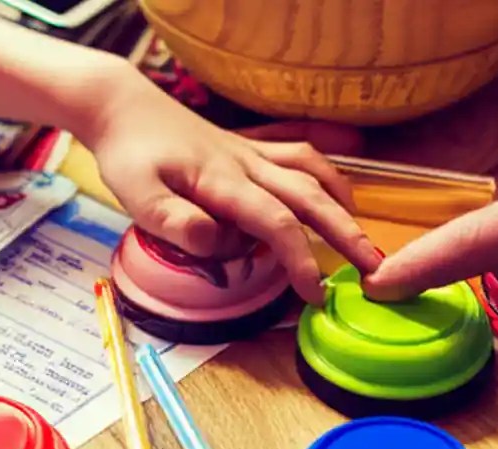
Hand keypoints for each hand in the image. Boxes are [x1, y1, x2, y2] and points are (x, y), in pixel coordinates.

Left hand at [87, 65, 379, 303]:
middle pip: (309, 198)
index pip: (275, 222)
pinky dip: (326, 171)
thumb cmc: (129, 155)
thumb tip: (217, 242)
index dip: (300, 258)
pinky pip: (299, 154)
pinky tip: (335, 191)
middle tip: (375, 268)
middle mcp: (247, 164)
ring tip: (359, 233)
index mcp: (223, 182)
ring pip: (312, 172)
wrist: (123, 106)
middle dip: (345, 234)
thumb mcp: (137, 196)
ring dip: (341, 202)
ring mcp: (252, 153)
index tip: (316, 292)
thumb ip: (176, 222)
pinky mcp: (249, 147)